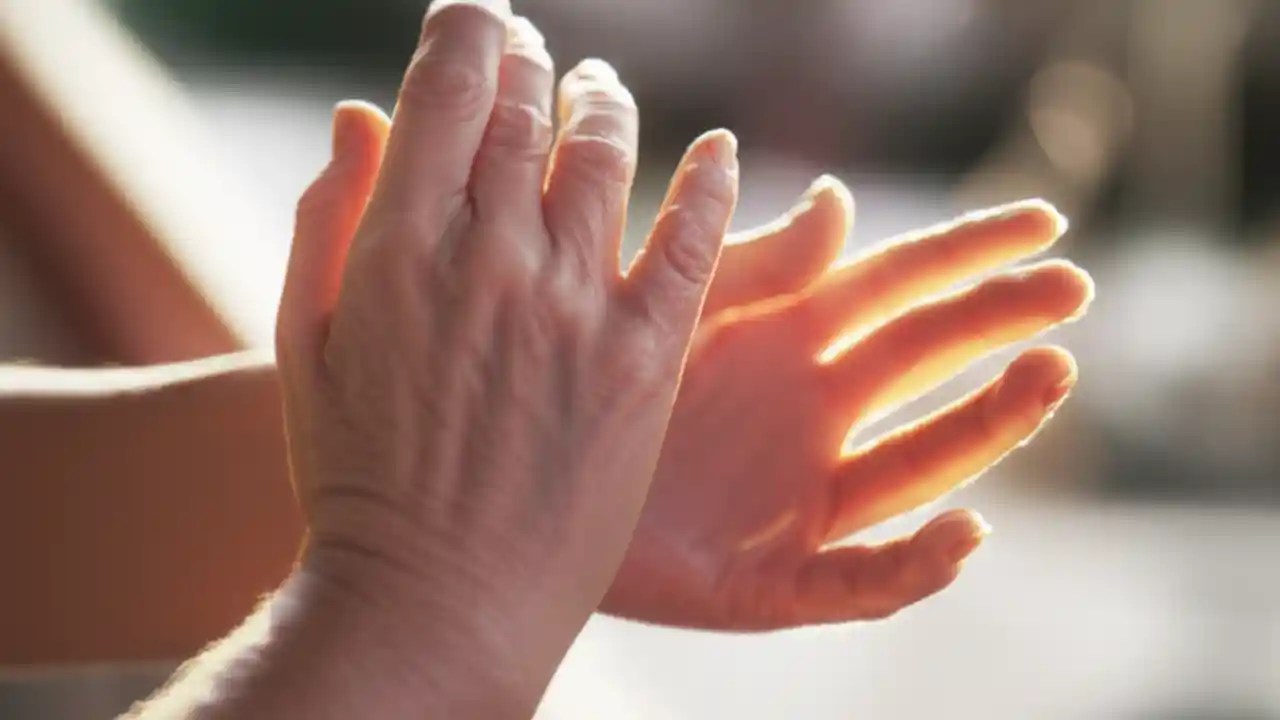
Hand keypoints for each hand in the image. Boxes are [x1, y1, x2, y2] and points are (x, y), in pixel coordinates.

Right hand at [276, 3, 738, 712]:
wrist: (433, 598)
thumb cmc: (355, 479)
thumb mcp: (305, 347)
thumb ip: (323, 222)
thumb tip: (352, 114)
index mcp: (396, 245)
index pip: (445, 88)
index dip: (467, 35)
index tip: (479, 25)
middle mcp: (489, 256)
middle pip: (523, 112)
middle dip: (527, 62)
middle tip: (534, 52)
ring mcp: (572, 304)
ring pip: (604, 155)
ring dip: (602, 103)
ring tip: (597, 90)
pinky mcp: (643, 357)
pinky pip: (692, 240)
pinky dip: (708, 181)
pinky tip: (715, 149)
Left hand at [604, 192, 1092, 628]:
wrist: (519, 495)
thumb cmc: (599, 392)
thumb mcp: (672, 312)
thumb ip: (751, 265)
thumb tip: (841, 201)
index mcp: (791, 342)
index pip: (898, 285)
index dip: (971, 253)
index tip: (1046, 220)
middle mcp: (816, 414)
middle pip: (926, 364)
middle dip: (1000, 325)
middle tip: (1073, 291)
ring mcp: (805, 496)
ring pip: (917, 465)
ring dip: (987, 426)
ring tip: (1048, 378)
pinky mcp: (780, 579)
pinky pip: (862, 580)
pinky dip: (917, 568)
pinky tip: (964, 535)